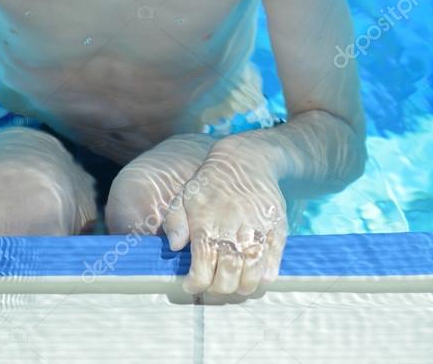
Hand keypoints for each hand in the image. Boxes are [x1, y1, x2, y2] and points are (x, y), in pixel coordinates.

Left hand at [160, 146, 286, 295]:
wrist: (248, 161)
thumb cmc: (211, 182)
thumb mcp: (184, 195)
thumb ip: (175, 221)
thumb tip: (174, 247)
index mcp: (206, 224)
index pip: (202, 271)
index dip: (195, 284)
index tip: (191, 285)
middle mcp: (232, 231)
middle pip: (227, 280)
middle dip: (217, 289)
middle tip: (212, 285)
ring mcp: (257, 233)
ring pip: (250, 279)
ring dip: (240, 288)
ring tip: (232, 282)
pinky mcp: (277, 232)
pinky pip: (272, 266)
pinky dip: (262, 277)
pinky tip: (252, 273)